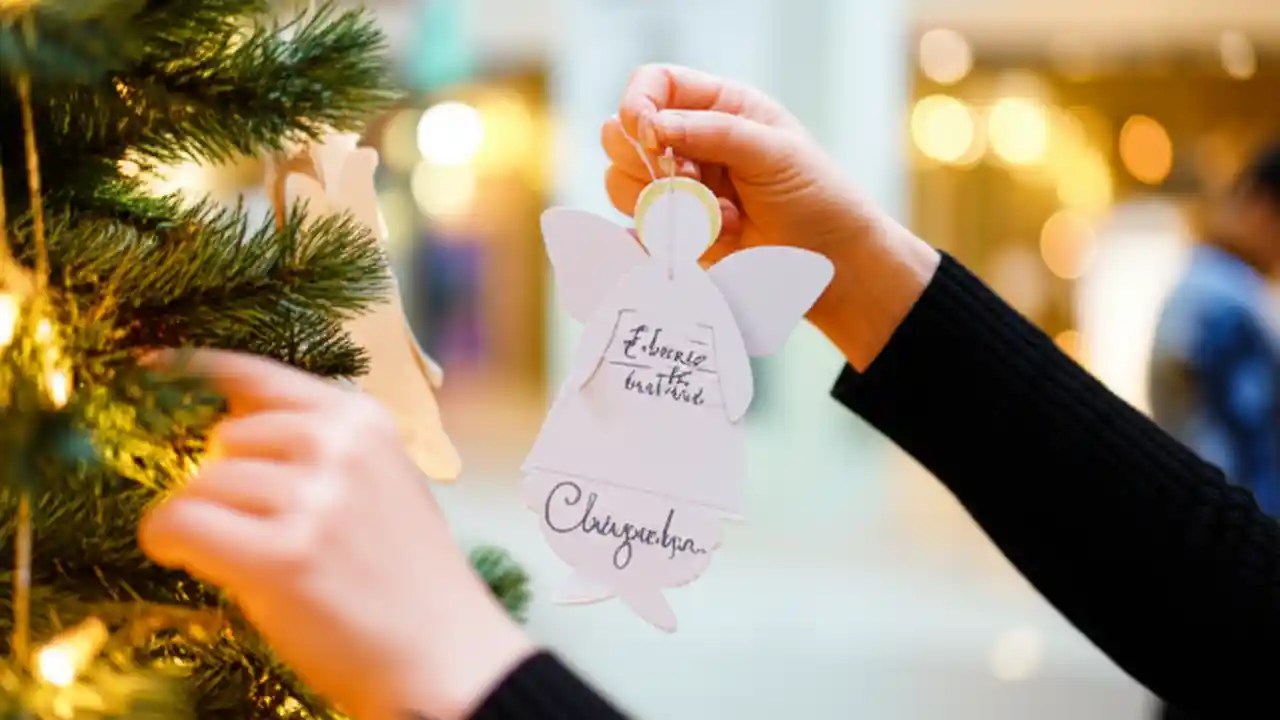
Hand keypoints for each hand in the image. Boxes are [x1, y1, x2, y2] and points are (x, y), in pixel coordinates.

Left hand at [139, 350, 531, 719]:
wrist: (443, 655)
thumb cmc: (406, 578)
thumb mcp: (381, 484)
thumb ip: (319, 449)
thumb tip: (224, 428)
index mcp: (364, 421)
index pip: (262, 377)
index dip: (198, 371)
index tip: (150, 369)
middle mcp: (339, 447)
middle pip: (225, 438)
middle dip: (222, 482)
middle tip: (253, 528)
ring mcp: (314, 500)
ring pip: (201, 485)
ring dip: (203, 521)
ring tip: (244, 558)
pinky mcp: (283, 557)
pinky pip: (182, 524)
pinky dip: (168, 542)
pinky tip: (184, 558)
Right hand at [606, 64, 939, 368]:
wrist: (831, 265)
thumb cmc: (816, 197)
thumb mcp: (775, 151)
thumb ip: (715, 132)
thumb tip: (655, 126)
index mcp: (716, 107)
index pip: (653, 85)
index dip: (638, 105)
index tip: (652, 136)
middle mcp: (689, 144)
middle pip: (621, 136)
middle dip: (648, 162)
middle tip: (695, 181)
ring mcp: (679, 190)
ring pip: (622, 185)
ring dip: (668, 205)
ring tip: (724, 218)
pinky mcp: (676, 233)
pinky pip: (637, 231)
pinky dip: (664, 238)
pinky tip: (707, 241)